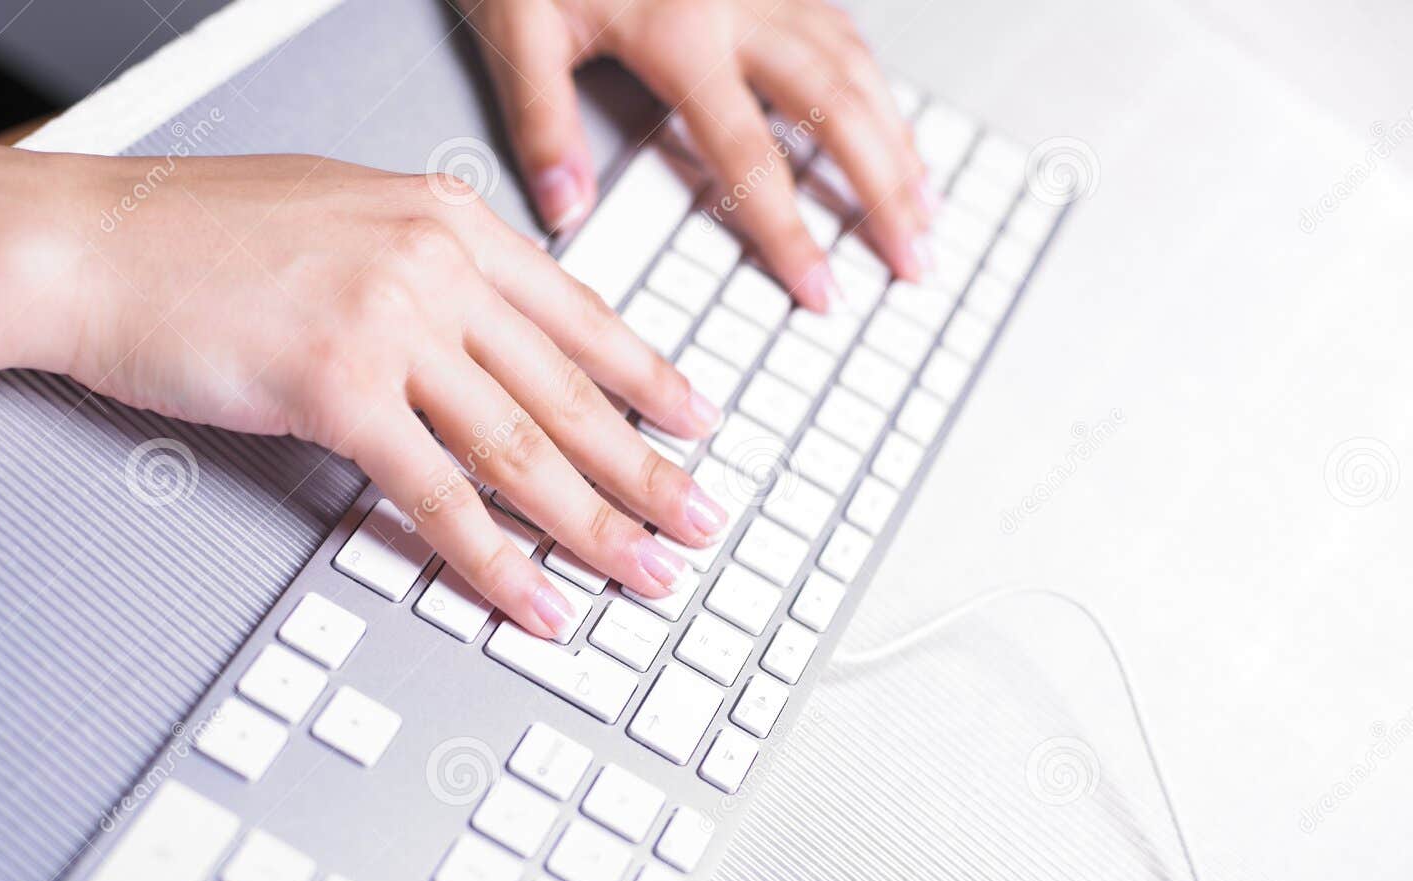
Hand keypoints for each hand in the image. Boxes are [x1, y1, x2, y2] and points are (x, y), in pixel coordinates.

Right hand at [0, 144, 725, 636]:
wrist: (91, 241)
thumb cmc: (198, 237)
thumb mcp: (343, 219)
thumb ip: (429, 272)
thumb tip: (489, 340)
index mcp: (446, 221)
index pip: (578, 315)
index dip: (647, 380)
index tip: (695, 424)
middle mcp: (435, 265)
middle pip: (570, 392)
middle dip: (647, 471)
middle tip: (701, 521)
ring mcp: (391, 324)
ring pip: (523, 449)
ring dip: (596, 526)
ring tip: (648, 573)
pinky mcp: (338, 389)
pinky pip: (439, 497)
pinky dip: (495, 562)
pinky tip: (537, 601)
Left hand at [459, 0, 932, 304]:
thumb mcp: (515, 27)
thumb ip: (541, 120)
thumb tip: (566, 209)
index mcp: (677, 31)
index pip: (749, 156)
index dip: (790, 232)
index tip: (823, 290)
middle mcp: (739, 1)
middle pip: (833, 110)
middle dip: (882, 193)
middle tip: (914, 261)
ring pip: (854, 66)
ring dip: (898, 142)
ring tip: (925, 208)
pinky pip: (843, 30)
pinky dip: (879, 88)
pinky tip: (894, 125)